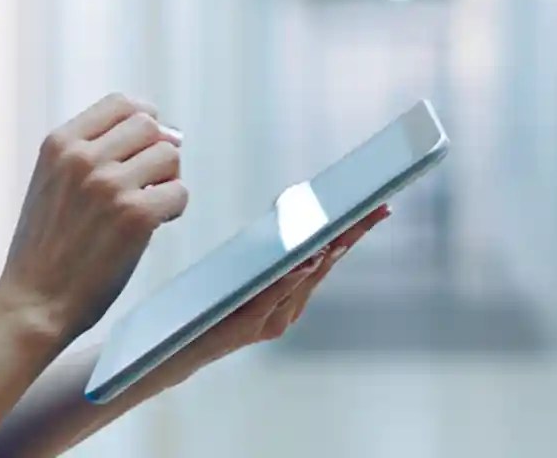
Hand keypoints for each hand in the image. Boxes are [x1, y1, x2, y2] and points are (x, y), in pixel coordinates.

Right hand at [0, 93, 187, 349]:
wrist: (33, 303)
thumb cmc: (46, 249)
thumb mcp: (51, 182)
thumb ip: (91, 153)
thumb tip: (163, 132)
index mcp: (59, 144)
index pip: (121, 103)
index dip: (142, 122)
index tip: (143, 146)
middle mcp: (84, 158)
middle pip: (150, 125)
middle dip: (156, 151)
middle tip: (147, 183)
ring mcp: (110, 185)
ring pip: (170, 155)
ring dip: (167, 180)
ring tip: (149, 205)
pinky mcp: (136, 215)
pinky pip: (179, 192)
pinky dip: (173, 209)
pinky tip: (154, 225)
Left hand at [159, 204, 392, 381]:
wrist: (179, 348)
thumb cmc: (213, 310)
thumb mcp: (247, 278)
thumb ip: (272, 258)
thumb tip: (296, 221)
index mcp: (292, 295)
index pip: (329, 256)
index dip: (354, 232)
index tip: (377, 209)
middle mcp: (289, 310)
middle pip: (324, 265)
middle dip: (349, 235)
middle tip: (371, 209)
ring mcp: (272, 320)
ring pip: (303, 281)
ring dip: (325, 253)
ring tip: (343, 229)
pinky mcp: (249, 326)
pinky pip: (272, 297)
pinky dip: (290, 279)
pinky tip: (303, 262)